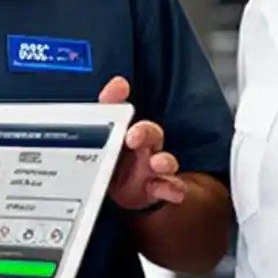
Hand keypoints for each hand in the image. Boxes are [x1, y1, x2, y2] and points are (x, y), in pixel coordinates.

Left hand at [98, 77, 186, 210]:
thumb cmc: (114, 160)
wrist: (121, 194)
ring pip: (166, 161)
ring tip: (157, 163)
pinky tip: (172, 191)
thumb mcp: (103, 139)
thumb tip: (118, 83)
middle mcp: (145, 147)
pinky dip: (174, 189)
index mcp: (129, 132)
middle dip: (144, 132)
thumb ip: (106, 111)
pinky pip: (173, 187)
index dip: (121, 100)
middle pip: (151, 133)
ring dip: (164, 161)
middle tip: (133, 136)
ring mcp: (154, 169)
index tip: (119, 90)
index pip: (125, 110)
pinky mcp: (159, 189)